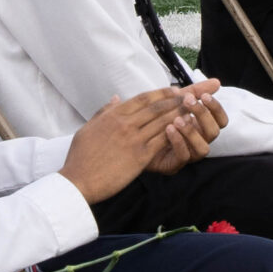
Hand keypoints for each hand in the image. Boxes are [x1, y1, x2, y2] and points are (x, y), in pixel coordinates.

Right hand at [59, 86, 192, 201]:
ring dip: (179, 113)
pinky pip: (162, 140)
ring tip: (194, 108)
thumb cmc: (80, 157)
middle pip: (156, 107)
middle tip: (191, 95)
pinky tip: (186, 129)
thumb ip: (104, 111)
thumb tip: (115, 98)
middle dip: (176, 99)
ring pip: (162, 121)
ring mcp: (134, 139)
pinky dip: (176, 132)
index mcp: (113, 115)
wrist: (78, 181)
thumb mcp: (88, 128)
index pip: (142, 99)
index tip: (174, 90)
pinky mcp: (140, 156)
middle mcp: (125, 123)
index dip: (161, 93)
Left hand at [145, 85, 228, 173]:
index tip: (204, 96)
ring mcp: (189, 154)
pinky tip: (168, 128)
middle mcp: (199, 141)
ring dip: (192, 131)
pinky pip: (184, 157)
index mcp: (202, 127)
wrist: (134, 136)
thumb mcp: (175, 102)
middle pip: (214, 132)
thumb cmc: (158, 118)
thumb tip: (217, 82)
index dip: (216, 108)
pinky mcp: (174, 164)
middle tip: (188, 102)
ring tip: (177, 118)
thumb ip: (195, 92)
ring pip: (203, 148)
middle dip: (203, 115)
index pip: (221, 120)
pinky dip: (178, 141)